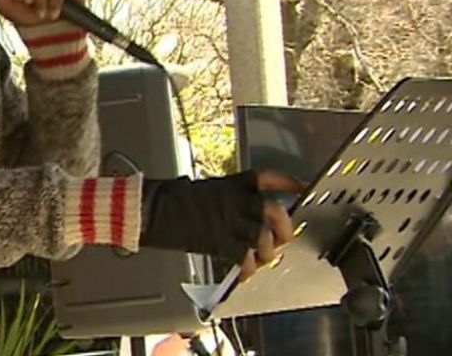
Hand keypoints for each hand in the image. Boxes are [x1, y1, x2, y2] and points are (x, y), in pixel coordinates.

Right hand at [139, 171, 303, 281]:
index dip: (288, 182)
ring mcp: (227, 220)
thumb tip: (240, 214)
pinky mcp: (217, 240)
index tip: (301, 187)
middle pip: (273, 211)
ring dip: (267, 252)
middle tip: (283, 239)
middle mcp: (234, 199)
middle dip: (284, 228)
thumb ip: (225, 199)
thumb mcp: (202, 189)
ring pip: (262, 236)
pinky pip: (243, 256)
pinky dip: (248, 268)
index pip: (267, 178)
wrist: (150, 209)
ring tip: (263, 259)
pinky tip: (246, 273)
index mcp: (230, 183)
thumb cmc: (169, 198)